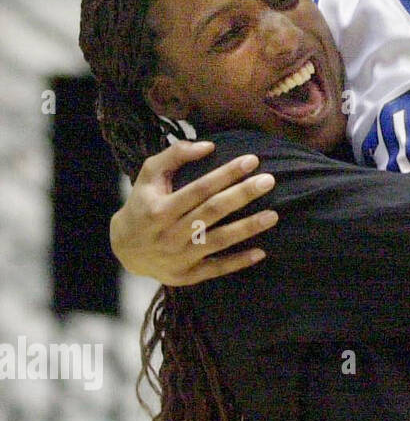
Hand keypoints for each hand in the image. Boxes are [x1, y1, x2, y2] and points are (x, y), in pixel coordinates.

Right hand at [110, 140, 278, 285]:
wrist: (124, 248)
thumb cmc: (143, 204)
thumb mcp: (149, 176)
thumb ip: (174, 155)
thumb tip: (208, 145)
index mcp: (159, 209)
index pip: (199, 189)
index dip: (226, 174)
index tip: (252, 160)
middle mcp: (168, 234)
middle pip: (211, 213)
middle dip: (242, 195)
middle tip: (269, 181)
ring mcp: (178, 257)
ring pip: (218, 241)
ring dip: (247, 228)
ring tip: (274, 215)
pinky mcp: (186, 275)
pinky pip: (216, 269)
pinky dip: (238, 262)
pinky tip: (261, 252)